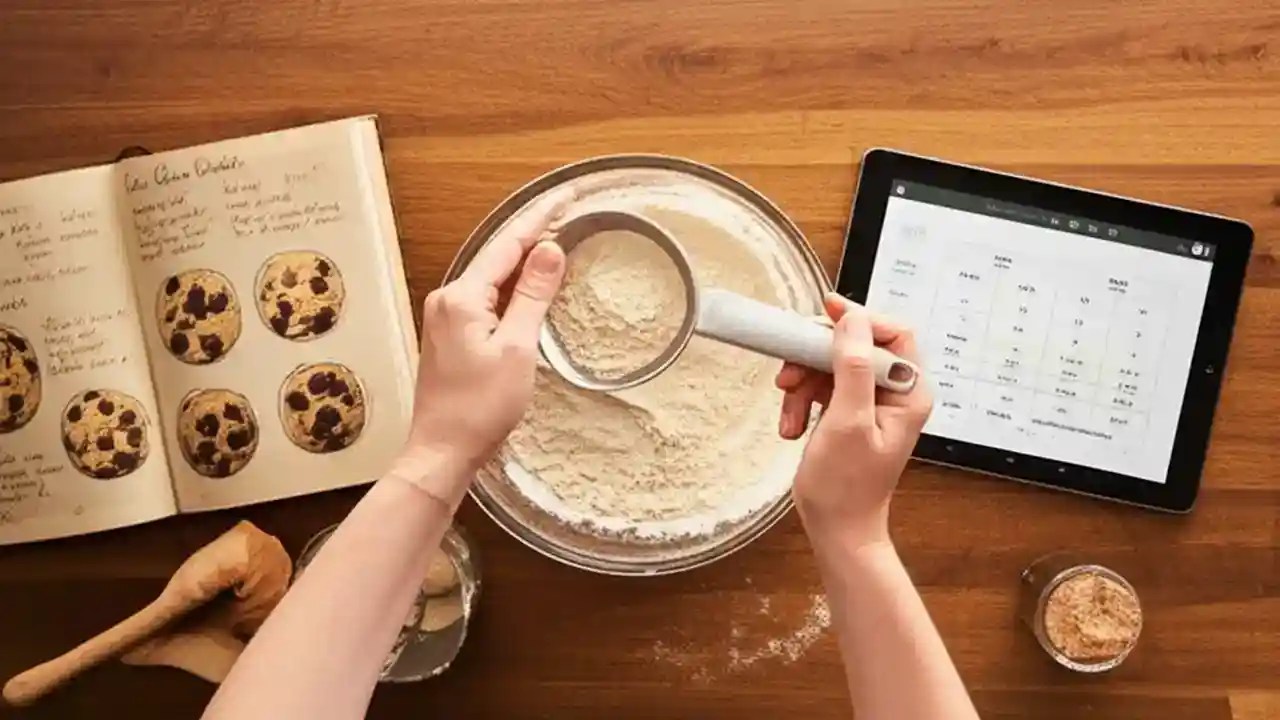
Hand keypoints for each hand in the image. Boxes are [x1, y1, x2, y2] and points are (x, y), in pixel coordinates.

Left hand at [397, 189, 573, 505]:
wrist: (442, 452)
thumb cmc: (479, 408)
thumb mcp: (517, 349)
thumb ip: (533, 296)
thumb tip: (550, 250)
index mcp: (461, 297)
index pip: (509, 245)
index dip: (540, 219)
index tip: (566, 197)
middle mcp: (446, 300)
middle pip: (498, 256)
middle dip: (532, 233)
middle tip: (566, 211)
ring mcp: (444, 318)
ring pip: (491, 277)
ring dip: (523, 260)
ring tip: (555, 238)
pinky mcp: (450, 337)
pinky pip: (485, 298)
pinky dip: (511, 287)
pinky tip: (530, 286)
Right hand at [776, 294, 932, 547]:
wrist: (837, 528)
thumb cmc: (847, 487)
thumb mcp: (847, 422)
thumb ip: (853, 367)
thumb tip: (852, 320)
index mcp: (909, 393)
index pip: (891, 334)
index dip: (859, 319)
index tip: (826, 311)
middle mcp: (894, 393)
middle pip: (854, 345)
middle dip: (816, 358)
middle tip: (790, 374)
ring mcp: (870, 402)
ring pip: (830, 364)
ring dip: (802, 384)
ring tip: (788, 412)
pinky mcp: (847, 411)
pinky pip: (820, 386)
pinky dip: (800, 401)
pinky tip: (791, 426)